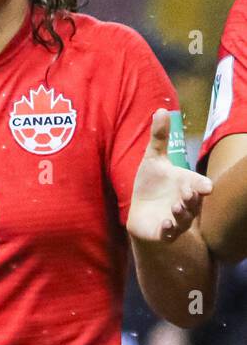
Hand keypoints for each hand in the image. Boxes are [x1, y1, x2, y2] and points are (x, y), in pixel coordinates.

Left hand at [128, 109, 212, 243]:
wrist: (140, 209)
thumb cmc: (151, 184)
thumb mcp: (153, 159)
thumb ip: (159, 137)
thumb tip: (161, 110)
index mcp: (187, 185)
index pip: (200, 185)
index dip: (202, 186)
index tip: (204, 186)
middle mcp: (185, 203)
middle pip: (194, 202)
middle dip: (192, 198)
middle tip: (187, 192)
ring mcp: (176, 219)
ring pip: (184, 219)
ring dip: (182, 213)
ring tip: (176, 207)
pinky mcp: (163, 232)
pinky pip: (170, 234)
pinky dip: (169, 230)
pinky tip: (165, 225)